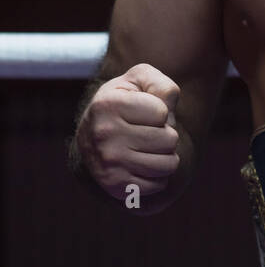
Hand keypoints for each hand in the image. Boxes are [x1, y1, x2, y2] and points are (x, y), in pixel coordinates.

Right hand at [75, 63, 180, 200]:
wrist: (93, 133)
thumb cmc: (124, 101)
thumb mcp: (138, 80)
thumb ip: (160, 84)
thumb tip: (169, 107)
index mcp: (108, 105)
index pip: (162, 112)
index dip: (161, 111)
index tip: (144, 111)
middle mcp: (104, 135)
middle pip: (169, 140)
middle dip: (167, 134)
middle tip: (149, 132)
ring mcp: (108, 163)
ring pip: (168, 165)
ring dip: (166, 156)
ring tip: (149, 148)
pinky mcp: (115, 186)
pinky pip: (159, 185)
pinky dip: (158, 176)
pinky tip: (142, 164)